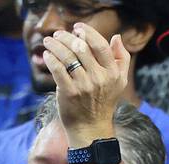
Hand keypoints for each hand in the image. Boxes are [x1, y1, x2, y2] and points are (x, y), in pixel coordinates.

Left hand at [43, 22, 127, 142]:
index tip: (77, 28)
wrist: (91, 129)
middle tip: (58, 34)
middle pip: (81, 47)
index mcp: (113, 73)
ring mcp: (84, 86)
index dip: (88, 32)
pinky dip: (50, 59)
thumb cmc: (103, 102)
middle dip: (67, 37)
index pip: (100, 45)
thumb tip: (116, 37)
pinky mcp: (69, 93)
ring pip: (67, 56)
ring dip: (55, 45)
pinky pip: (58, 69)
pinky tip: (47, 54)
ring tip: (48, 41)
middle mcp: (100, 78)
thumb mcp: (119, 82)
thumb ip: (121, 58)